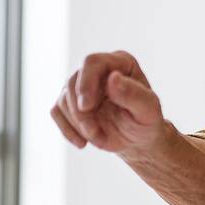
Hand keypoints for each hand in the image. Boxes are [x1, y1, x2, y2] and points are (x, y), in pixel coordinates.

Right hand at [50, 50, 168, 161]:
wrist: (137, 139)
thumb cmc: (146, 122)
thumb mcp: (148, 111)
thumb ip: (133, 94)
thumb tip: (113, 78)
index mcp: (120, 62)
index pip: (92, 62)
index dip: (85, 83)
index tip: (86, 107)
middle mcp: (99, 69)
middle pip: (73, 82)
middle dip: (80, 112)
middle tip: (94, 132)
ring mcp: (82, 84)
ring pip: (64, 98)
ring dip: (78, 124)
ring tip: (97, 136)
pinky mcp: (70, 101)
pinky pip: (57, 111)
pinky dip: (67, 130)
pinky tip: (82, 142)